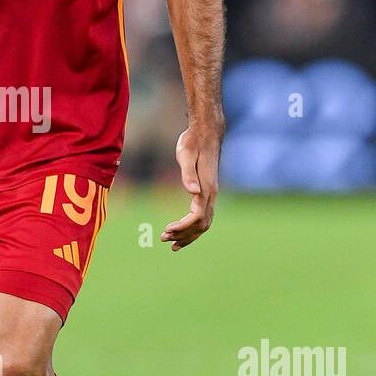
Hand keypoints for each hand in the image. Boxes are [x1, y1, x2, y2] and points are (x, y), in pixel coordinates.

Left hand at [160, 123, 221, 251]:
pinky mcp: (207, 191)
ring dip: (188, 235)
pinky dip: (193, 227)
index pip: (197, 217)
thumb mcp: (185, 155)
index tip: (167, 230)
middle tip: (164, 238)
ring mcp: (211, 194)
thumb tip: (192, 192)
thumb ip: (188, 175)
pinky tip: (182, 231)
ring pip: (204, 223)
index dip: (182, 227)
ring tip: (171, 243)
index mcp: (206, 188)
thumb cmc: (193, 142)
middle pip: (201, 225)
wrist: (206, 132)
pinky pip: (203, 216)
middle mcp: (211, 194)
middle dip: (184, 235)